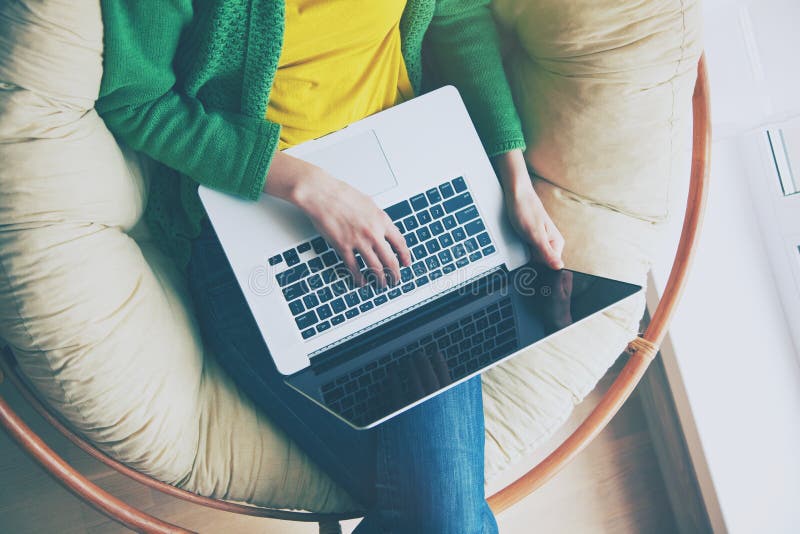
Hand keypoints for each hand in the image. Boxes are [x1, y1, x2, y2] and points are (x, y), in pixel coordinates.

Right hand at [265, 151, 411, 285]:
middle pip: (390, 260)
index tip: (406, 263)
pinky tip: (362, 282)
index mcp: (382, 220)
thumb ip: (377, 218)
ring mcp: (359, 241)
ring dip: (380, 279)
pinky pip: (354, 268)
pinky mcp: (343, 247)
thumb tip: (382, 229)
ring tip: (381, 284)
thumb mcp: (369, 203)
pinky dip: (359, 278)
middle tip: (395, 280)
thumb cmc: (342, 195)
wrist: (322, 194)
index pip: (400, 243)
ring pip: (375, 267)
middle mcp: (373, 233)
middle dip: (395, 274)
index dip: (405, 256)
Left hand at [492, 149, 563, 269]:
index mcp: (557, 243)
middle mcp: (551, 242)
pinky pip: (527, 250)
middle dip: (530, 259)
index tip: (529, 259)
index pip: (550, 266)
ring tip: (520, 240)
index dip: (538, 266)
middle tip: (523, 246)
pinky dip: (521, 248)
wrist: (516, 194)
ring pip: (533, 257)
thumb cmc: (526, 210)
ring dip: (524, 253)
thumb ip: (547, 252)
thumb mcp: (535, 235)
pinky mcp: (532, 237)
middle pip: (541, 263)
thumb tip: (560, 267)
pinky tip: (518, 240)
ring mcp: (541, 240)